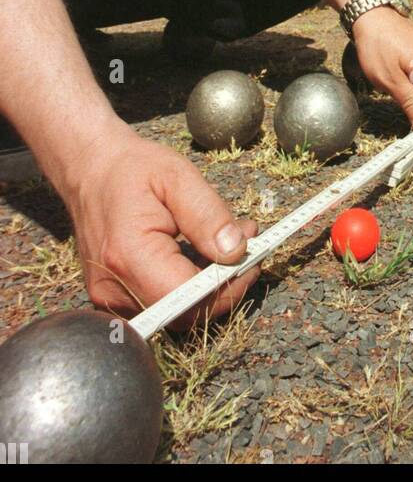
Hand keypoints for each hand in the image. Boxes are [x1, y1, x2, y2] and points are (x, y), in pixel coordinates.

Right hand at [64, 121, 259, 327]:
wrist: (90, 169)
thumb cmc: (132, 169)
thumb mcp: (178, 177)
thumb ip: (208, 215)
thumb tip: (236, 252)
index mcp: (129, 256)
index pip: (189, 298)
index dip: (228, 285)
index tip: (253, 256)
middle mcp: (115, 288)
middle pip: (186, 312)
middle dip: (225, 283)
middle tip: (248, 242)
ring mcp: (111, 298)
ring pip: (178, 310)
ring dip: (211, 283)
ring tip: (231, 240)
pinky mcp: (116, 297)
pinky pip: (163, 302)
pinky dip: (190, 283)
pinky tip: (205, 253)